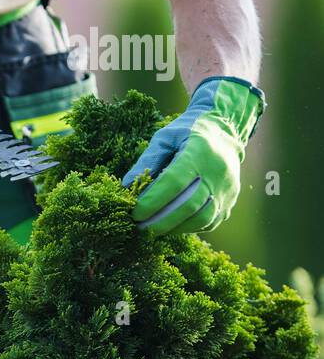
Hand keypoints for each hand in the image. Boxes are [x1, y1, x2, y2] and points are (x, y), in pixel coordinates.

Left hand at [122, 76, 264, 233]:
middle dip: (161, 221)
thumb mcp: (165, 137)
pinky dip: (189, 227)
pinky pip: (211, 221)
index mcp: (199, 152)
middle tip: (140, 228)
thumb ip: (148, 160)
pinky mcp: (231, 199)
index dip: (153, 201)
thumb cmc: (188, 131)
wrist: (226, 129)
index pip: (174, 183)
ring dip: (175, 228)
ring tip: (153, 230)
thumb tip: (127, 185)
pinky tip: (172, 226)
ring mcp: (227, 188)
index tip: (135, 213)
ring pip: (203, 218)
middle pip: (189, 205)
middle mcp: (218, 172)